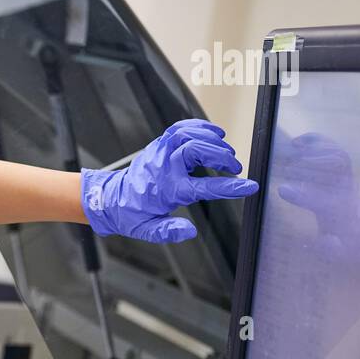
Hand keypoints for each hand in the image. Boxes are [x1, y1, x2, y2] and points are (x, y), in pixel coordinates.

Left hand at [80, 119, 258, 243]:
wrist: (110, 198)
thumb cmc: (130, 214)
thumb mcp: (147, 230)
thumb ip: (168, 231)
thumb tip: (189, 232)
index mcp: (167, 190)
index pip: (204, 187)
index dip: (229, 187)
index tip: (249, 186)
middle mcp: (163, 167)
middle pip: (195, 150)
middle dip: (221, 156)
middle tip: (235, 167)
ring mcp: (159, 153)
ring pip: (187, 134)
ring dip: (211, 139)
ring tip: (227, 151)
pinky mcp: (158, 146)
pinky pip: (178, 128)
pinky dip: (198, 126)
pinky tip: (213, 132)